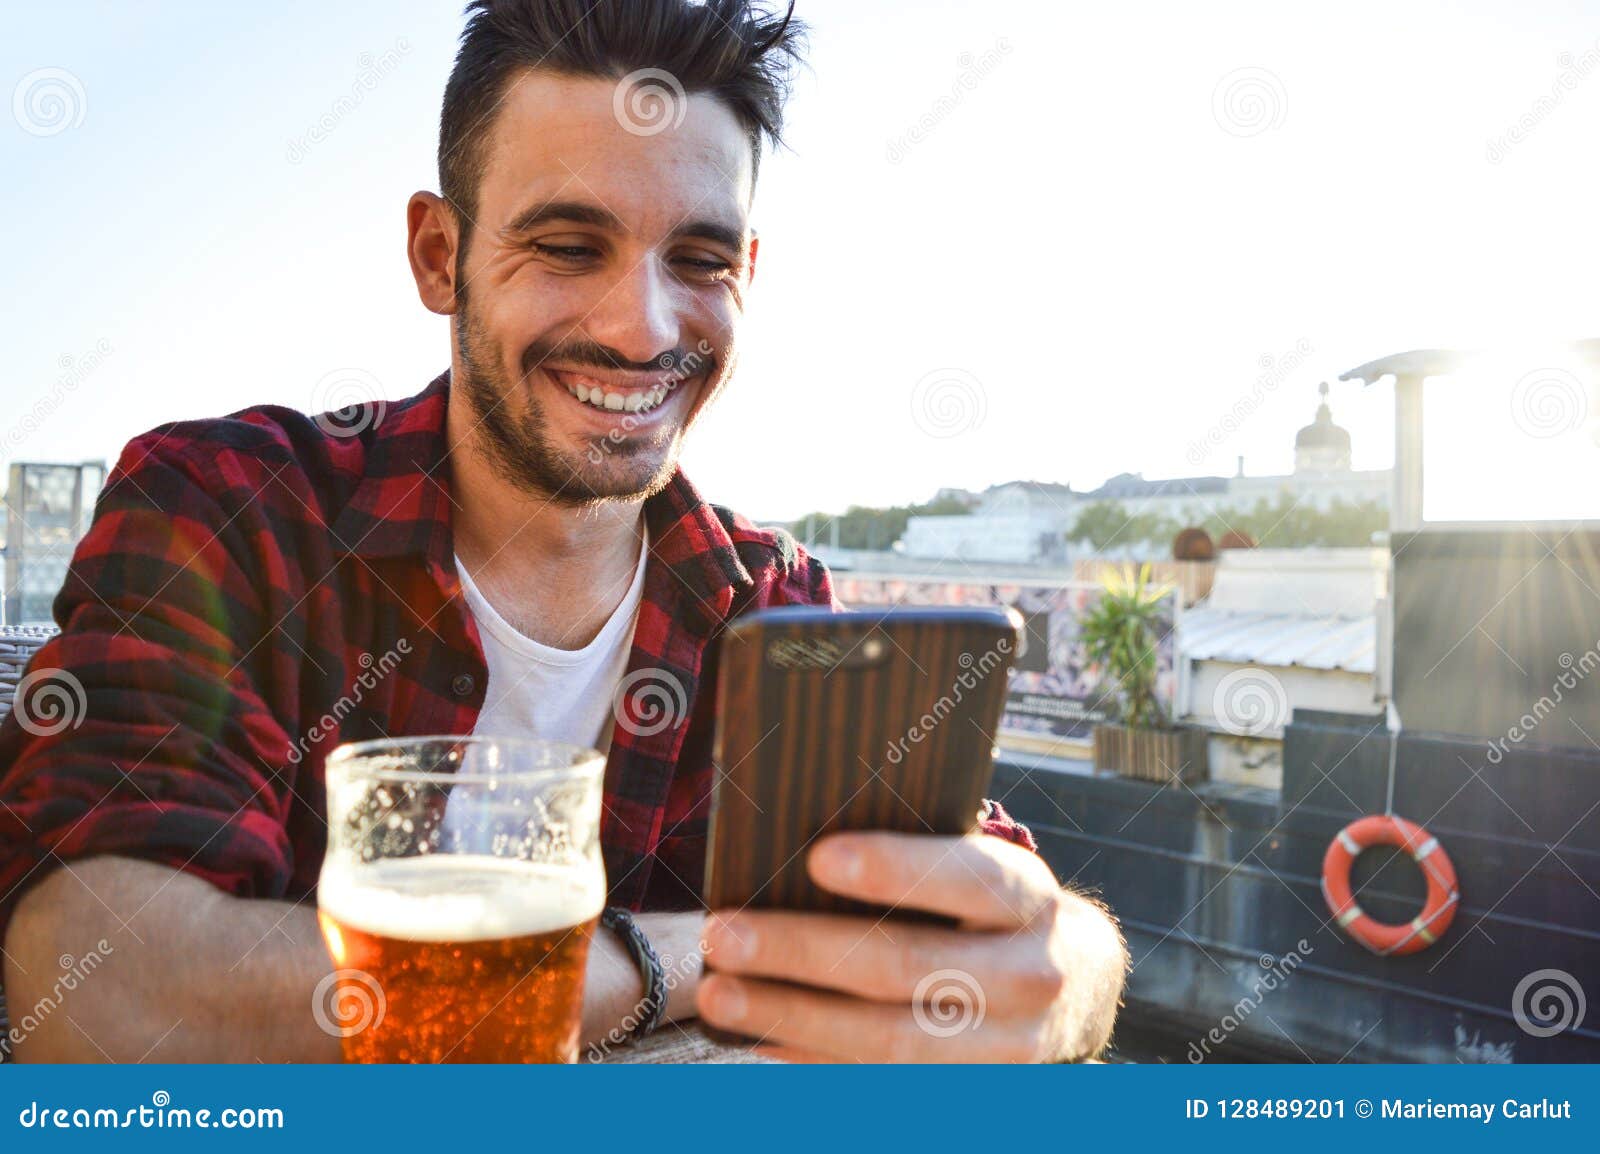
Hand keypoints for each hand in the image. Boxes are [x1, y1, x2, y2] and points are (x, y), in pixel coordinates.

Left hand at [696, 830, 1125, 1062]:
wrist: (1075, 986)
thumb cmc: (993, 910)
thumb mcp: (980, 869)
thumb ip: (915, 859)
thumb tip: (798, 848)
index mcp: (1026, 898)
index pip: (966, 878)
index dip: (894, 869)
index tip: (817, 858)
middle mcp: (1028, 974)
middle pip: (906, 966)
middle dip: (804, 951)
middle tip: (725, 934)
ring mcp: (1006, 1047)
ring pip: (888, 1039)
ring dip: (792, 1017)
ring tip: (721, 993)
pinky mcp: (976, 1094)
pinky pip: (883, 1085)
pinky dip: (814, 1063)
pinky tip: (760, 1039)